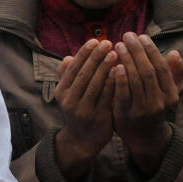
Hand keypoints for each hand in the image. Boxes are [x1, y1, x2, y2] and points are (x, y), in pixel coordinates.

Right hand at [53, 39, 117, 181]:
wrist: (81, 141)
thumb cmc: (77, 111)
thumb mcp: (67, 96)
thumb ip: (68, 77)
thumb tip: (68, 58)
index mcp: (61, 92)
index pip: (73, 68)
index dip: (84, 53)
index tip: (95, 40)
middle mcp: (70, 100)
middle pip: (84, 74)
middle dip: (96, 56)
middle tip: (108, 42)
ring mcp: (84, 109)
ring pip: (96, 84)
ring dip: (106, 67)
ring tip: (116, 52)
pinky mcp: (98, 117)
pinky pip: (108, 96)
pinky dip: (114, 82)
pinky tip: (121, 71)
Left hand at [111, 33, 182, 174]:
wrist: (144, 135)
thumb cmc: (155, 105)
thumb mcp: (169, 91)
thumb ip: (174, 73)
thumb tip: (176, 54)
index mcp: (171, 93)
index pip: (160, 67)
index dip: (151, 50)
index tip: (141, 36)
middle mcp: (159, 101)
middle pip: (147, 72)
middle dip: (137, 52)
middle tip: (126, 36)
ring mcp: (142, 109)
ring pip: (135, 81)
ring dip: (126, 61)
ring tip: (117, 46)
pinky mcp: (126, 115)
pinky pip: (122, 94)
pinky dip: (119, 79)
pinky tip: (113, 66)